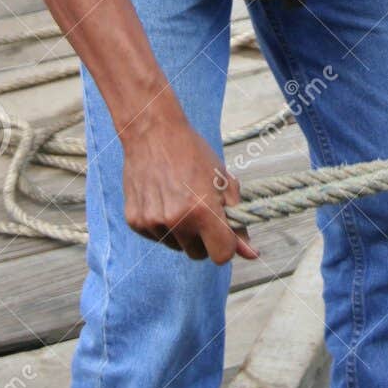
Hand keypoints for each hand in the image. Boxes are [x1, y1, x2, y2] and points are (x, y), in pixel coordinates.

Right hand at [122, 110, 257, 264]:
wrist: (153, 133)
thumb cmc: (194, 154)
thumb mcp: (223, 182)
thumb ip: (237, 220)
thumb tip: (252, 254)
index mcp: (203, 210)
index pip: (221, 255)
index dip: (226, 245)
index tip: (223, 232)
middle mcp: (177, 221)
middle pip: (197, 254)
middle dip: (203, 239)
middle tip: (199, 211)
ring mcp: (153, 222)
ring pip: (176, 246)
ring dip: (181, 232)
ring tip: (178, 200)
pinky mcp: (135, 221)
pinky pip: (156, 237)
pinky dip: (161, 226)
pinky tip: (162, 199)